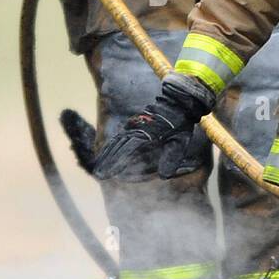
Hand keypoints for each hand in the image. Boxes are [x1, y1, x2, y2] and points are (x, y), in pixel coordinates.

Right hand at [92, 75, 215, 181]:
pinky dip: (114, 143)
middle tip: (98, 173)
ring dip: (108, 152)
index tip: (107, 174)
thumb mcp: (179, 142)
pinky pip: (121, 134)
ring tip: (100, 164)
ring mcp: (134, 125)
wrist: (178, 102)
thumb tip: (163, 176)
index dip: (115, 163)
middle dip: (107, 160)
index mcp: (144, 135)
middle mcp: (136, 129)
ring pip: (117, 140)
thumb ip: (171, 158)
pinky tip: (110, 150)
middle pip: (117, 146)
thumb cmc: (180, 124)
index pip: (125, 151)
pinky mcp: (136, 123)